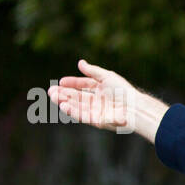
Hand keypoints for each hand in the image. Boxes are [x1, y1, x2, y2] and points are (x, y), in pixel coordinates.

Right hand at [47, 60, 167, 140]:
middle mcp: (98, 100)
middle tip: (51, 91)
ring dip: (65, 102)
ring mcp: (97, 111)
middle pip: (77, 97)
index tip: (60, 82)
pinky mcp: (97, 121)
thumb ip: (92, 71)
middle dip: (64, 94)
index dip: (72, 83)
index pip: (84, 85)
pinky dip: (72, 110)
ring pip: (77, 106)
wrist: (133, 107)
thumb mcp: (107, 76)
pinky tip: (63, 105)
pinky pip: (82, 115)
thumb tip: (79, 62)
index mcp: (102, 89)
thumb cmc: (123, 91)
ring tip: (54, 97)